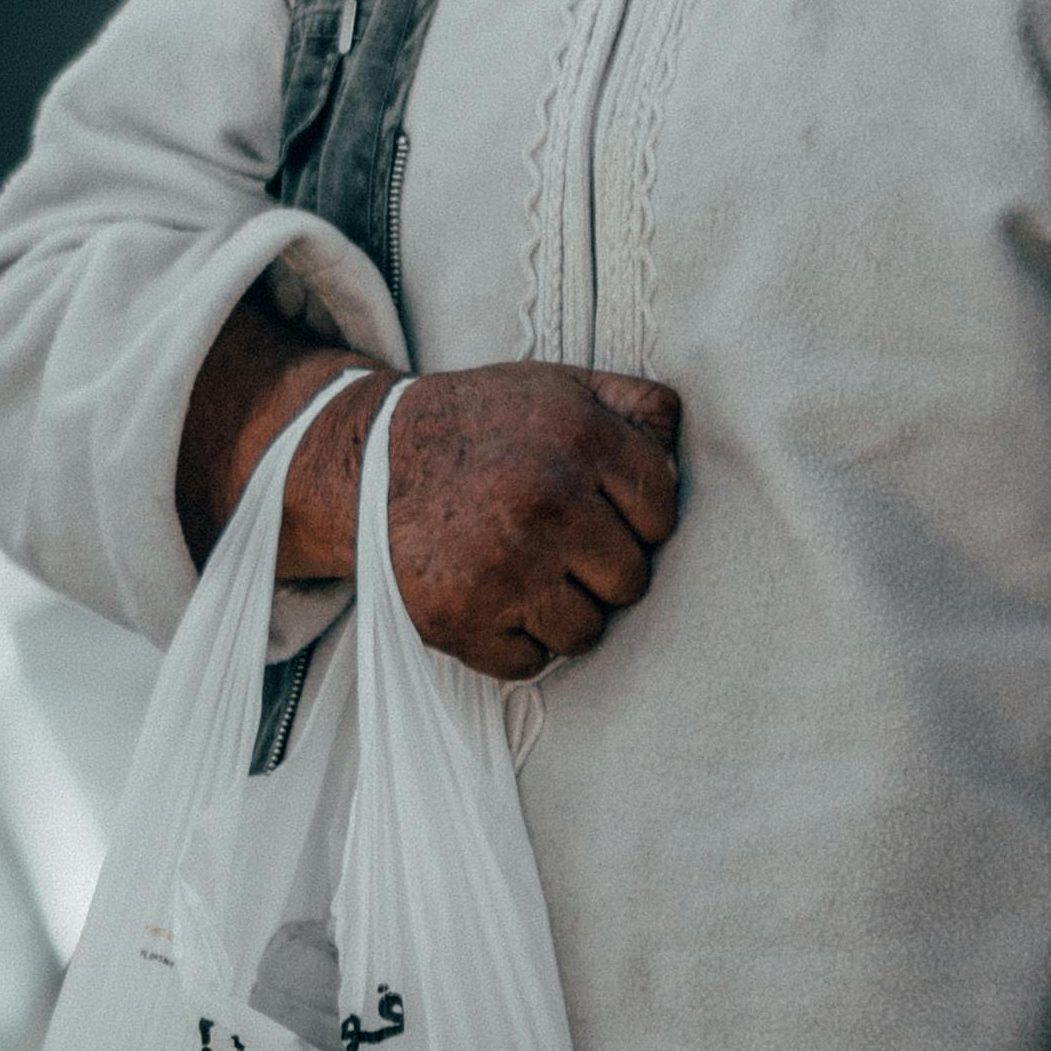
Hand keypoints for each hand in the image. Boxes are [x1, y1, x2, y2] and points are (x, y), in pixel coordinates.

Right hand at [176, 284, 682, 680]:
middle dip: (599, 568)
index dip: (635, 517)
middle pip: (631, 580)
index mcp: (580, 436)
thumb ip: (632, 404)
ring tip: (521, 571)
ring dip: (560, 611)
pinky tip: (489, 596)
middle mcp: (548, 500)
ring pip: (586, 631)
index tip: (599, 509)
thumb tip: (685, 438)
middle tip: (555, 543)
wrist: (365, 461)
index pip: (662, 512)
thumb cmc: (479, 426)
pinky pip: (530, 661)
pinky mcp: (463, 619)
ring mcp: (506, 566)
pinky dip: (513, 641)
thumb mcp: (556, 388)